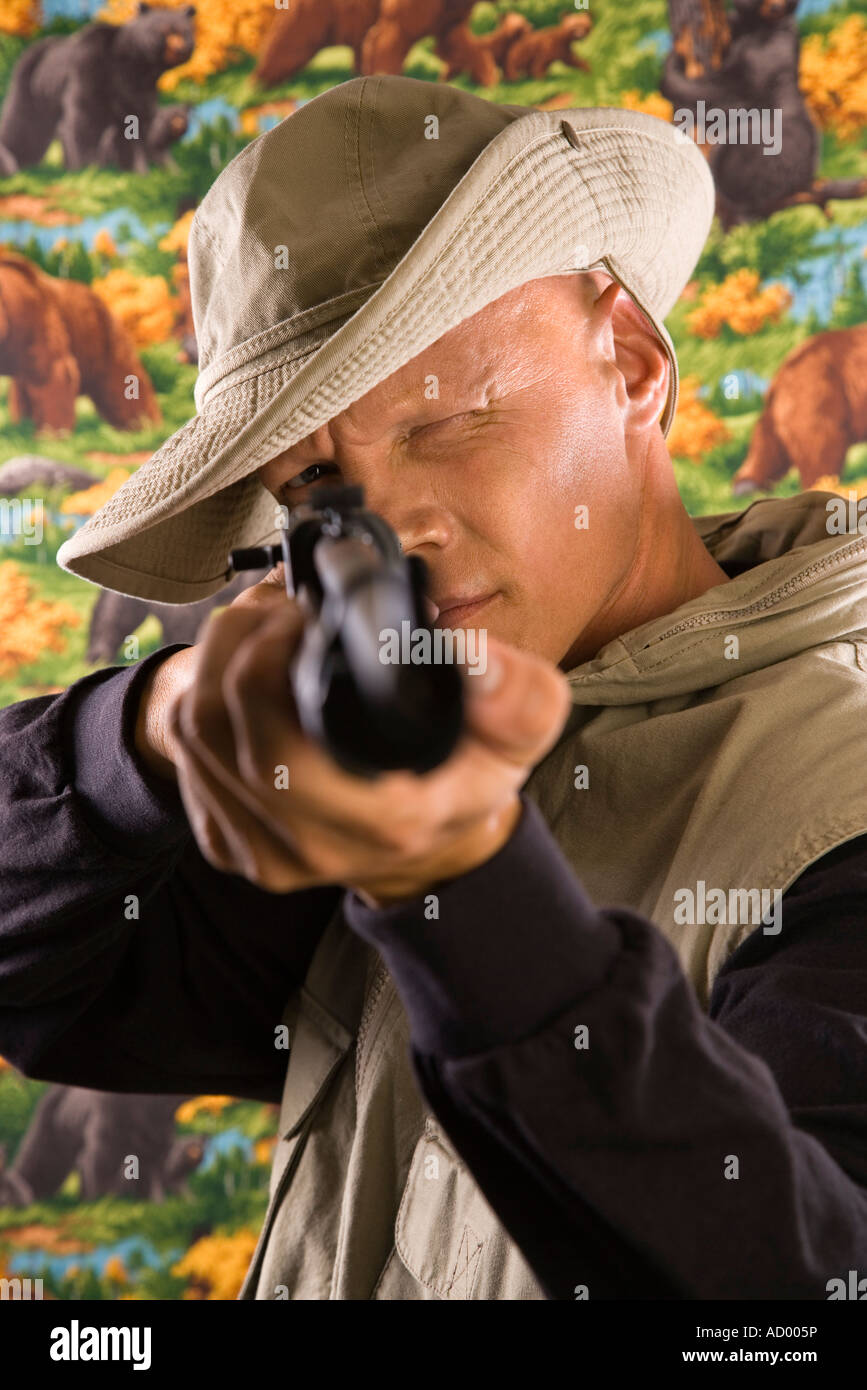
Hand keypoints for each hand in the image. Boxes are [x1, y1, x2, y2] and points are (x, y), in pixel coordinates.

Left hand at [163, 568, 571, 904]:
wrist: (433, 844)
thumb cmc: (464, 777)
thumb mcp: (518, 737)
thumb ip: (518, 698)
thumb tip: (477, 660)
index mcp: (378, 822)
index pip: (275, 745)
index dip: (266, 660)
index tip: (301, 612)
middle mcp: (310, 847)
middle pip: (215, 727)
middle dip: (238, 640)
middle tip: (283, 605)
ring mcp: (262, 853)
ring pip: (192, 734)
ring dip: (216, 661)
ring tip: (265, 627)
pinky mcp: (229, 844)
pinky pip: (187, 756)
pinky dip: (206, 698)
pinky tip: (247, 678)